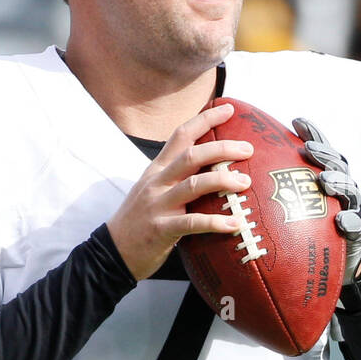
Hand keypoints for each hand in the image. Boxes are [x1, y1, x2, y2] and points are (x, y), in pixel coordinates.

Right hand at [107, 102, 253, 279]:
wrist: (113, 251)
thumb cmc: (141, 220)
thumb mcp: (155, 190)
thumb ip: (179, 177)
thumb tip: (216, 169)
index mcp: (157, 169)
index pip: (181, 135)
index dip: (205, 119)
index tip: (228, 108)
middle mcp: (158, 182)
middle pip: (191, 156)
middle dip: (222, 148)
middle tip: (248, 149)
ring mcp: (158, 204)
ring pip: (194, 185)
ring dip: (223, 181)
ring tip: (246, 182)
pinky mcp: (161, 229)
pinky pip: (192, 223)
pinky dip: (215, 222)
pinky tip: (235, 224)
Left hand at [292, 117, 360, 283]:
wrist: (330, 262)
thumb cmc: (303, 232)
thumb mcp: (290, 208)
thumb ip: (277, 190)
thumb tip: (240, 173)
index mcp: (325, 177)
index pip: (320, 152)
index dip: (312, 135)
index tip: (296, 122)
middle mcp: (340, 189)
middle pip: (337, 165)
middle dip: (324, 155)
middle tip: (309, 149)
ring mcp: (350, 208)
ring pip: (348, 190)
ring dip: (337, 183)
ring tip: (324, 181)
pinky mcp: (356, 231)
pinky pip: (354, 224)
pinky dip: (349, 220)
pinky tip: (340, 220)